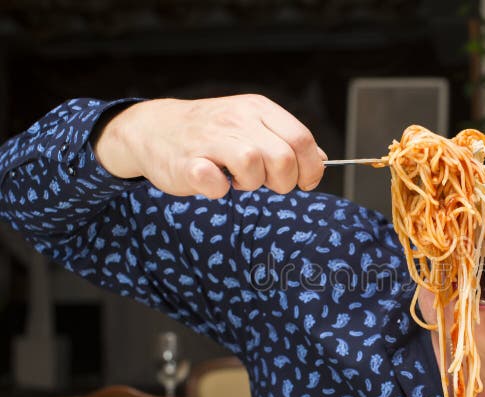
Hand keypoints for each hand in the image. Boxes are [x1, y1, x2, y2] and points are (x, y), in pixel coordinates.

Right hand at [93, 95, 327, 197]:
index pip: (302, 139)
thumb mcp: (253, 125)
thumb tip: (321, 160)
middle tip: (267, 183)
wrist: (154, 129)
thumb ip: (287, 140)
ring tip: (237, 179)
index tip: (305, 182)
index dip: (311, 168)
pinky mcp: (186, 163)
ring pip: (253, 167)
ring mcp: (210, 140)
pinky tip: (215, 183)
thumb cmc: (212, 133)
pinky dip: (219, 190)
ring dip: (252, 184)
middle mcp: (236, 119)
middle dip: (283, 181)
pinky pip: (214, 183)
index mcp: (258, 109)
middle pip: (283, 158)